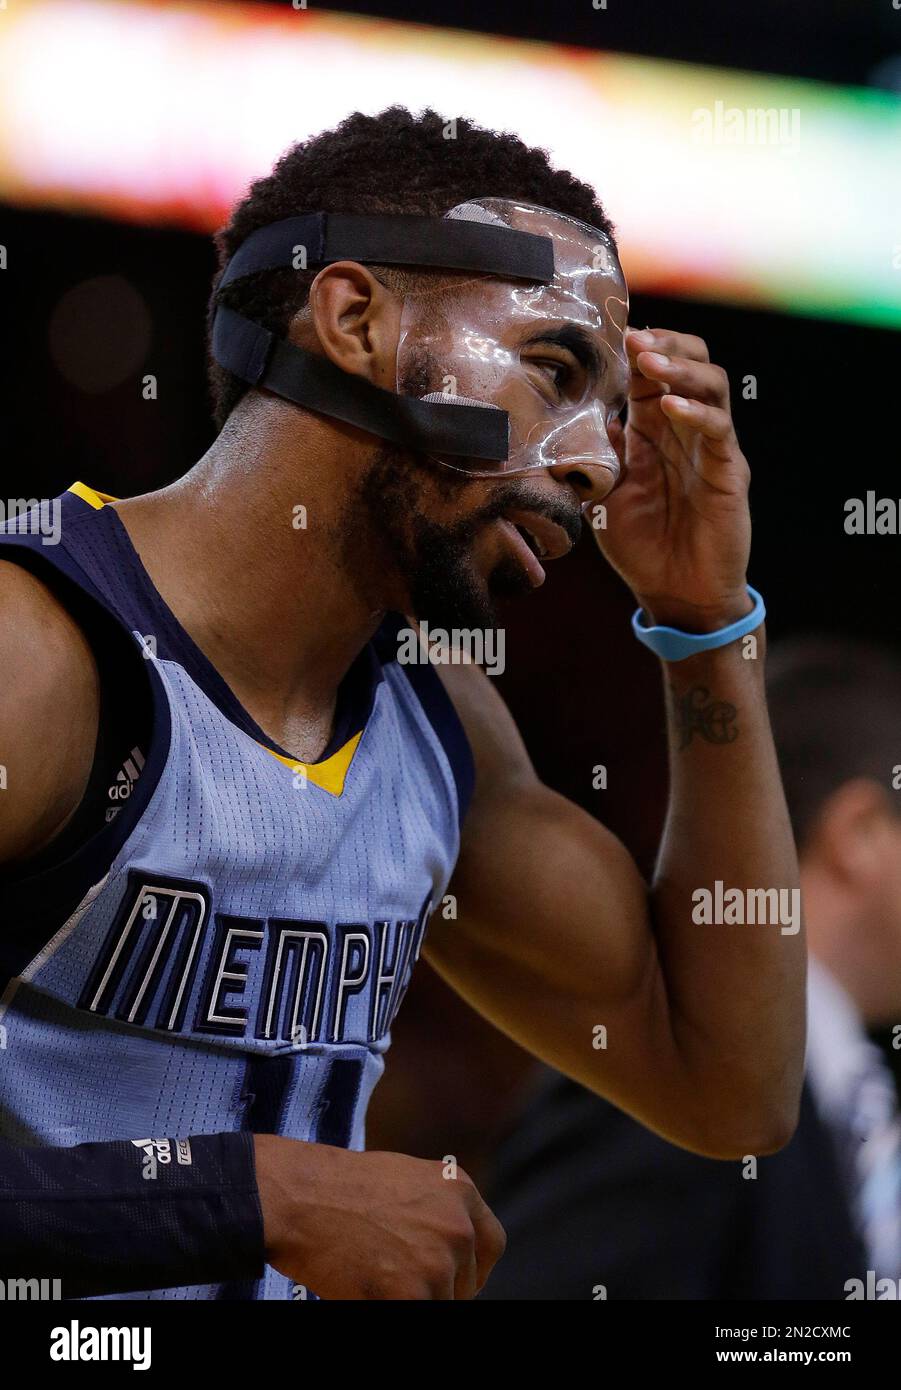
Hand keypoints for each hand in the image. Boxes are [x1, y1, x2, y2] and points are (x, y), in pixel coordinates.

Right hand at [253, 1134, 505, 1299]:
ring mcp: (439, 1262)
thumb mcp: (408, 1179)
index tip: (454, 1280)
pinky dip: (390, 1305)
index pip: (491, 1244)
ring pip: (441, 1302)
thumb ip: (438, 1209)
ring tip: (376, 1276)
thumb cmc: (341, 1187)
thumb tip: (455, 1249)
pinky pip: (417, 1313)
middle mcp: (459, 1226)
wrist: (301, 1197)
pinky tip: (368, 1288)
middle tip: (399, 1279)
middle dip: (439, 1287)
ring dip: (413, 1299)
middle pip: (467, 1282)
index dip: (472, 1267)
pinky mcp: (414, 1295)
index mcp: (461, 1191)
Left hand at [594, 326, 751, 630]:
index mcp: (653, 432)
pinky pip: (718, 429)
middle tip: (638, 340)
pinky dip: (696, 412)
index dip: (637, 351)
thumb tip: (582, 419)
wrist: (676, 593)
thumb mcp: (604, 498)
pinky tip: (670, 408)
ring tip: (652, 363)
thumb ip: (597, 459)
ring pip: (712, 384)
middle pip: (690, 363)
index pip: (649, 376)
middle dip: (666, 345)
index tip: (616, 333)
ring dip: (681, 368)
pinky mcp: (729, 470)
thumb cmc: (642, 547)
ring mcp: (710, 447)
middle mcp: (684, 431)